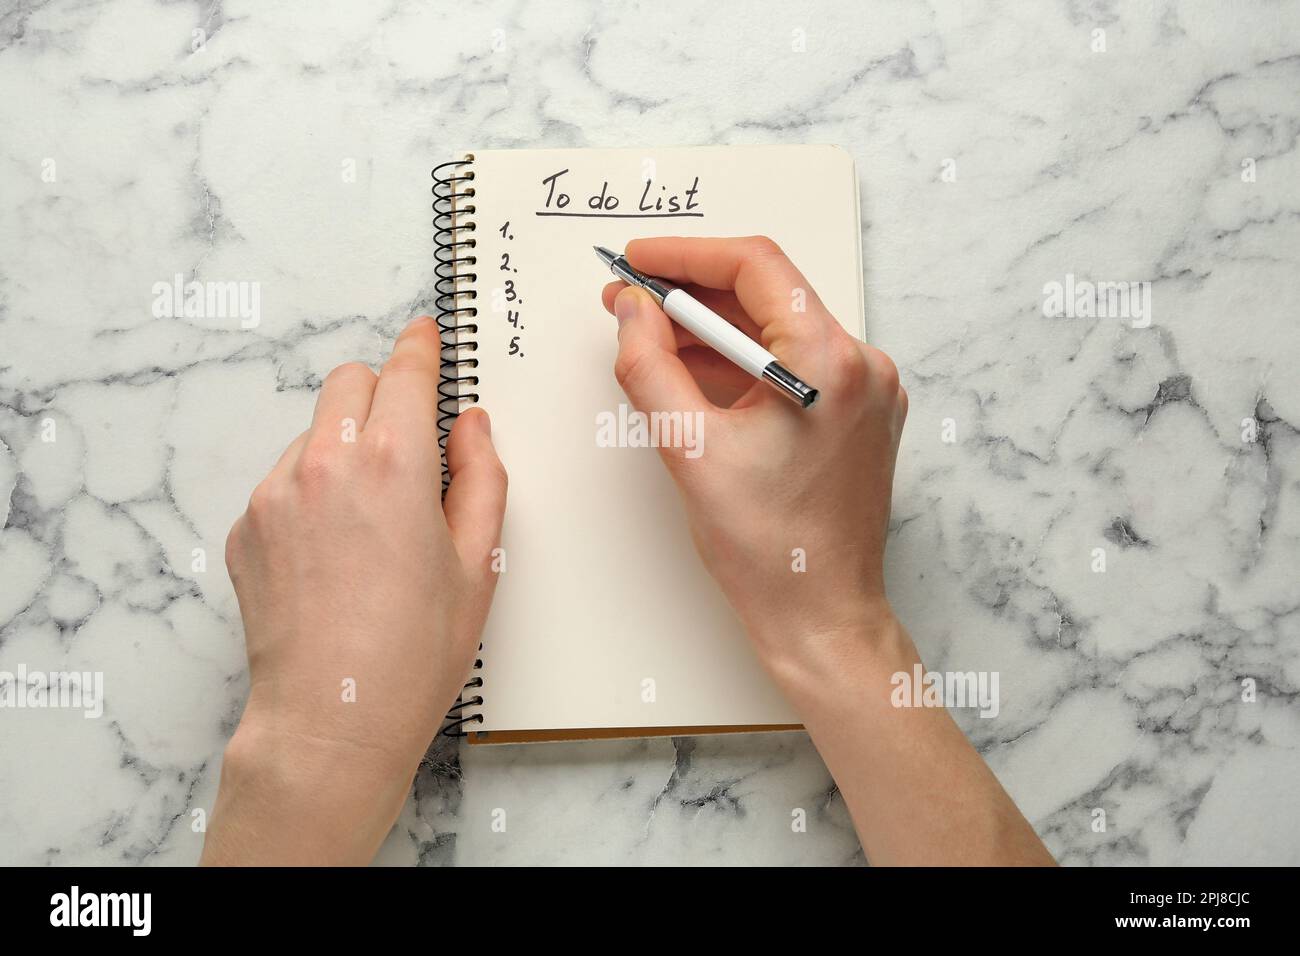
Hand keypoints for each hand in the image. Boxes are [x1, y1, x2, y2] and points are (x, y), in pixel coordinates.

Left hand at [201, 316, 506, 864]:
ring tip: (373, 520)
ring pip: (314, 432)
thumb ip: (481, 477)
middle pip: (349, 383)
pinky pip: (283, 479)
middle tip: (411, 441)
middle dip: (382, 395)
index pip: (405, 371)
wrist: (331, 722)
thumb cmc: (412, 654)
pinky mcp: (246, 527)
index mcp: (394, 463)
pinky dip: (311, 490)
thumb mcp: (479, 563)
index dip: (421, 347)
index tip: (426, 336)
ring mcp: (274, 494)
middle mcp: (325, 463)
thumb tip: (471, 427)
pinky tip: (336, 550)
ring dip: (346, 447)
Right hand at [603, 238, 1052, 865]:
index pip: (755, 267)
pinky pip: (792, 365)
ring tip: (649, 338)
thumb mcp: (687, 449)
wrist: (821, 616)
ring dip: (712, 330)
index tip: (638, 260)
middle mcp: (862, 366)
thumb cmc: (770, 552)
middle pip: (767, 296)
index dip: (686, 255)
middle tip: (629, 302)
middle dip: (691, 294)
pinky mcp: (858, 415)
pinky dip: (741, 363)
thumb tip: (631, 312)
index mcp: (830, 364)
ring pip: (777, 331)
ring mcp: (866, 391)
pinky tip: (693, 373)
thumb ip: (648, 366)